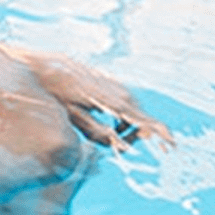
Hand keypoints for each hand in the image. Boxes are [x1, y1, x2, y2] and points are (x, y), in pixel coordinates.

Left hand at [11, 48, 174, 150]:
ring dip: (125, 123)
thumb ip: (98, 134)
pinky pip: (121, 100)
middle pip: (141, 118)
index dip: (161, 134)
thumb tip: (122, 148)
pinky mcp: (107, 81)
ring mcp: (114, 84)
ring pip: (130, 109)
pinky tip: (101, 115)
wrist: (43, 66)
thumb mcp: (73, 117)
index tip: (171, 145)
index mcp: (114, 101)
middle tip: (119, 142)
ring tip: (109, 131)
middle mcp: (119, 91)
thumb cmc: (55, 92)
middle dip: (135, 133)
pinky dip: (117, 112)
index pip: (146, 120)